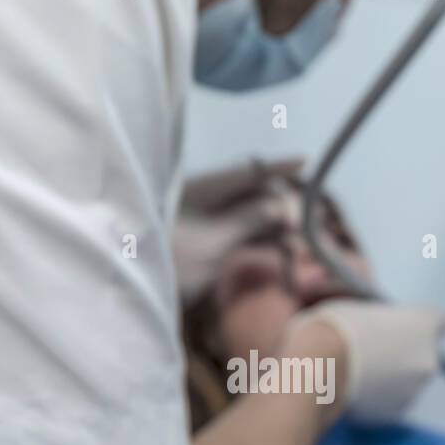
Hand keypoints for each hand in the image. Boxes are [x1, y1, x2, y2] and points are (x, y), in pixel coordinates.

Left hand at [173, 158, 302, 300]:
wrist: (140, 283)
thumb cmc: (168, 258)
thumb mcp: (209, 241)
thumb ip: (244, 221)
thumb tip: (277, 205)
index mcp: (205, 190)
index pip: (248, 173)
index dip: (277, 167)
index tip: (304, 160)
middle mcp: (213, 202)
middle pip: (258, 196)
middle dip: (284, 207)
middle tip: (301, 224)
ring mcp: (217, 225)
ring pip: (258, 219)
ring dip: (281, 229)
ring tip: (302, 242)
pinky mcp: (218, 247)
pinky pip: (251, 239)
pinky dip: (270, 245)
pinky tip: (289, 253)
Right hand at [287, 299, 444, 423]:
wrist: (315, 370)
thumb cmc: (330, 327)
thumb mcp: (353, 304)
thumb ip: (375, 316)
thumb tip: (370, 322)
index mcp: (423, 324)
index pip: (440, 322)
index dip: (419, 325)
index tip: (401, 328)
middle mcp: (428, 359)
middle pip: (425, 355)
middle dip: (404, 354)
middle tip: (372, 352)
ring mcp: (413, 391)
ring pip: (407, 382)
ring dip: (390, 379)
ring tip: (355, 375)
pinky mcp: (392, 415)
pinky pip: (388, 404)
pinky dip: (375, 400)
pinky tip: (350, 393)